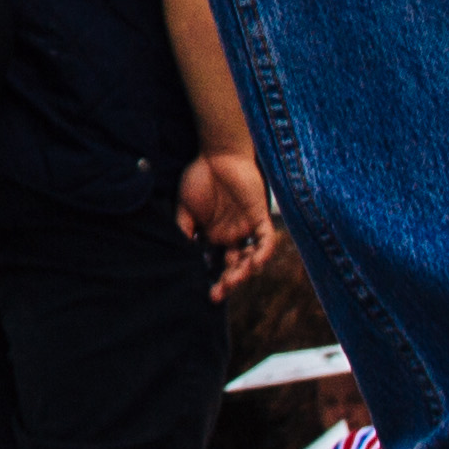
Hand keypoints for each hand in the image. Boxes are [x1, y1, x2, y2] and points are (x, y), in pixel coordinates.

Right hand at [176, 152, 277, 300]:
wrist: (217, 154)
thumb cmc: (200, 177)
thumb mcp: (185, 206)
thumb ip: (184, 228)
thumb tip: (182, 253)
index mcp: (216, 235)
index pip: (219, 264)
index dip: (216, 279)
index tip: (208, 294)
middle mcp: (233, 235)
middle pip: (237, 266)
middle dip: (229, 282)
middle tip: (218, 292)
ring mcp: (247, 228)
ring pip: (253, 258)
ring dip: (245, 272)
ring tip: (233, 279)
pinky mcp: (260, 218)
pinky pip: (267, 241)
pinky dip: (263, 253)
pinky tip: (254, 263)